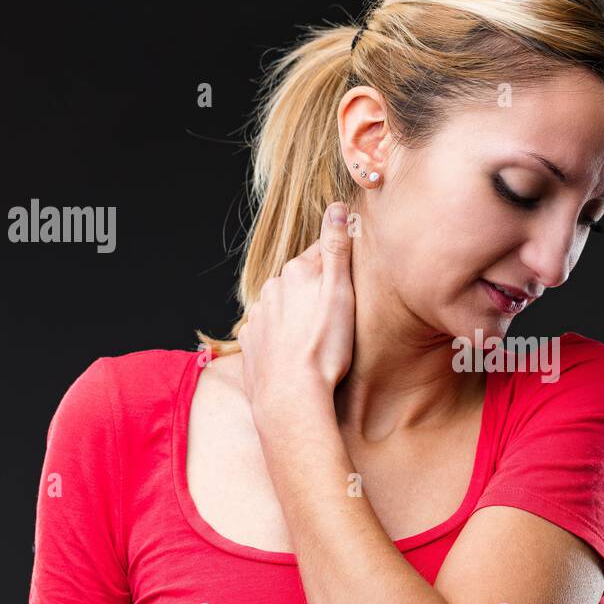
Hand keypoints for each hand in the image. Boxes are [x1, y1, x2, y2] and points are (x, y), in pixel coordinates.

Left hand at [238, 201, 355, 420]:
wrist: (291, 397)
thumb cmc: (324, 349)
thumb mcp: (339, 293)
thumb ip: (337, 248)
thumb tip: (336, 207)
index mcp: (296, 272)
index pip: (322, 253)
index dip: (340, 263)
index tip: (352, 274)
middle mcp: (272, 289)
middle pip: (301, 279)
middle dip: (317, 288)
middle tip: (339, 311)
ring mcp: (258, 316)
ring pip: (283, 305)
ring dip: (298, 313)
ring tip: (318, 336)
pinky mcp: (250, 342)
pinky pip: (268, 331)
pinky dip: (282, 336)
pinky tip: (296, 352)